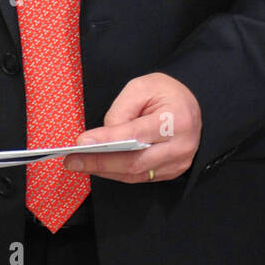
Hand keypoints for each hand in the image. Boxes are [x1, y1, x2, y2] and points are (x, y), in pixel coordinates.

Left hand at [64, 72, 200, 182]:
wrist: (192, 105)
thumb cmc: (166, 93)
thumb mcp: (142, 88)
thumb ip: (121, 111)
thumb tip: (101, 138)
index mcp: (175, 120)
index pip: (136, 134)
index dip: (107, 141)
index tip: (82, 143)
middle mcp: (179, 147)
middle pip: (134, 162)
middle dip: (99, 162)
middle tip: (72, 160)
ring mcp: (177, 163)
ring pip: (134, 173)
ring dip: (104, 170)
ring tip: (79, 163)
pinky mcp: (171, 171)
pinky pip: (139, 176)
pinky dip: (117, 172)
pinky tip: (99, 166)